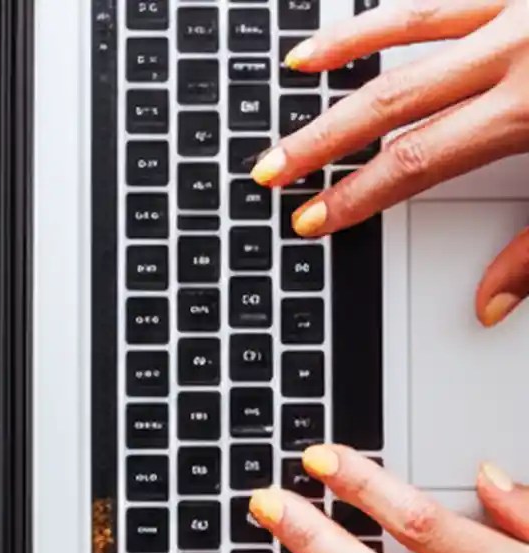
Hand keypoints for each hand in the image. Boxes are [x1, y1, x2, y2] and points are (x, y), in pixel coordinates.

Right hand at [250, 0, 528, 325]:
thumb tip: (488, 301)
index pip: (417, 163)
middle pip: (391, 101)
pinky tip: (362, 21)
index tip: (313, 217)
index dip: (355, 196)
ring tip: (294, 75)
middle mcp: (520, 53)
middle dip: (322, 140)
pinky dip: (396, 11)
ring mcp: (523, 8)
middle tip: (270, 167)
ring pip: (409, 31)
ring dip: (345, 56)